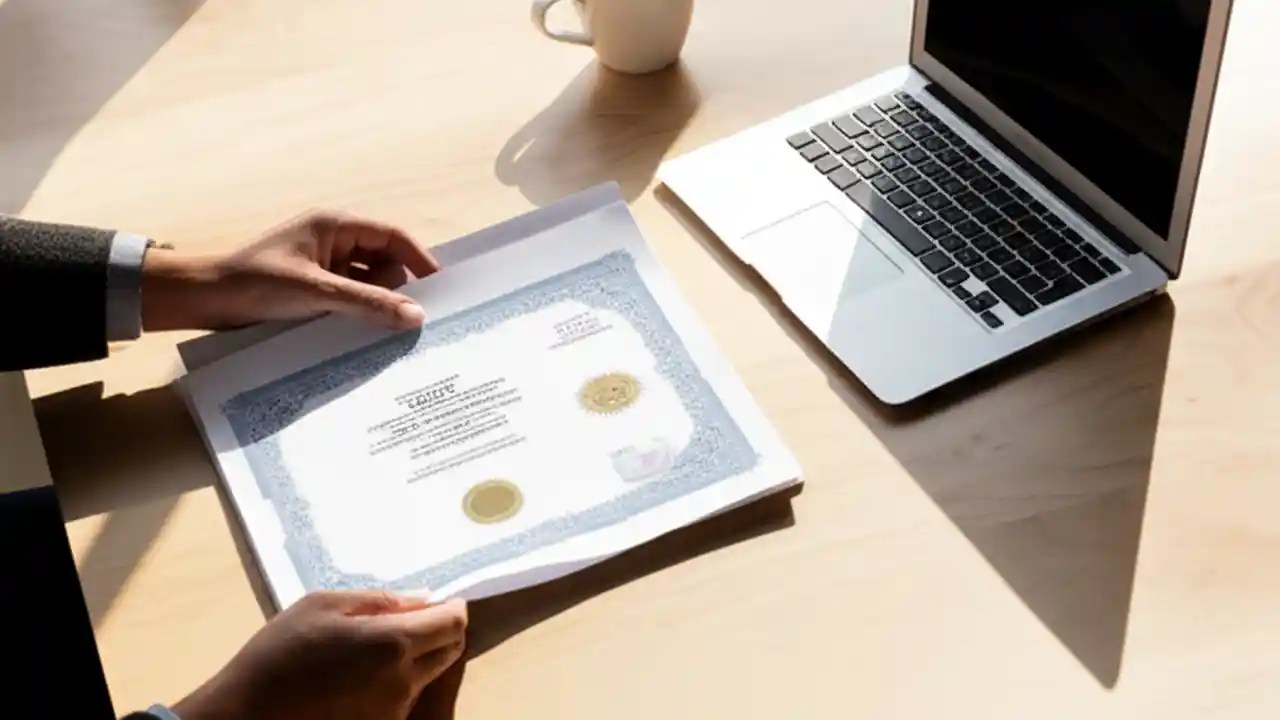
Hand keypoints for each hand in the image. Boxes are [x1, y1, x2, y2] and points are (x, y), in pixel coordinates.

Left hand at [141, 211, 439, 331]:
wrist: (202, 300)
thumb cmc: (255, 283)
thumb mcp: (317, 292)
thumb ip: (368, 302)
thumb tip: (417, 316)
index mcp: (336, 225)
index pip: (393, 236)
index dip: (420, 260)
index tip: (439, 291)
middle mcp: (334, 241)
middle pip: (385, 262)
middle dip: (394, 289)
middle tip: (402, 321)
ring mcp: (324, 266)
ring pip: (369, 284)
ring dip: (374, 305)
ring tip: (379, 332)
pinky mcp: (315, 289)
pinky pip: (351, 298)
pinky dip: (358, 314)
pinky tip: (362, 335)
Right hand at [173, 591, 467, 719]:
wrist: (247, 715)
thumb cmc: (280, 652)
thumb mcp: (323, 605)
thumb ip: (380, 600)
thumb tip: (422, 601)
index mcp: (393, 643)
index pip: (454, 623)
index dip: (453, 608)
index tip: (443, 601)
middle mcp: (403, 682)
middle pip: (450, 650)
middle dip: (443, 630)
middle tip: (418, 618)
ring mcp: (393, 710)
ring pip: (430, 675)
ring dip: (422, 656)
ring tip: (383, 645)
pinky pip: (406, 697)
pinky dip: (401, 680)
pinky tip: (367, 672)